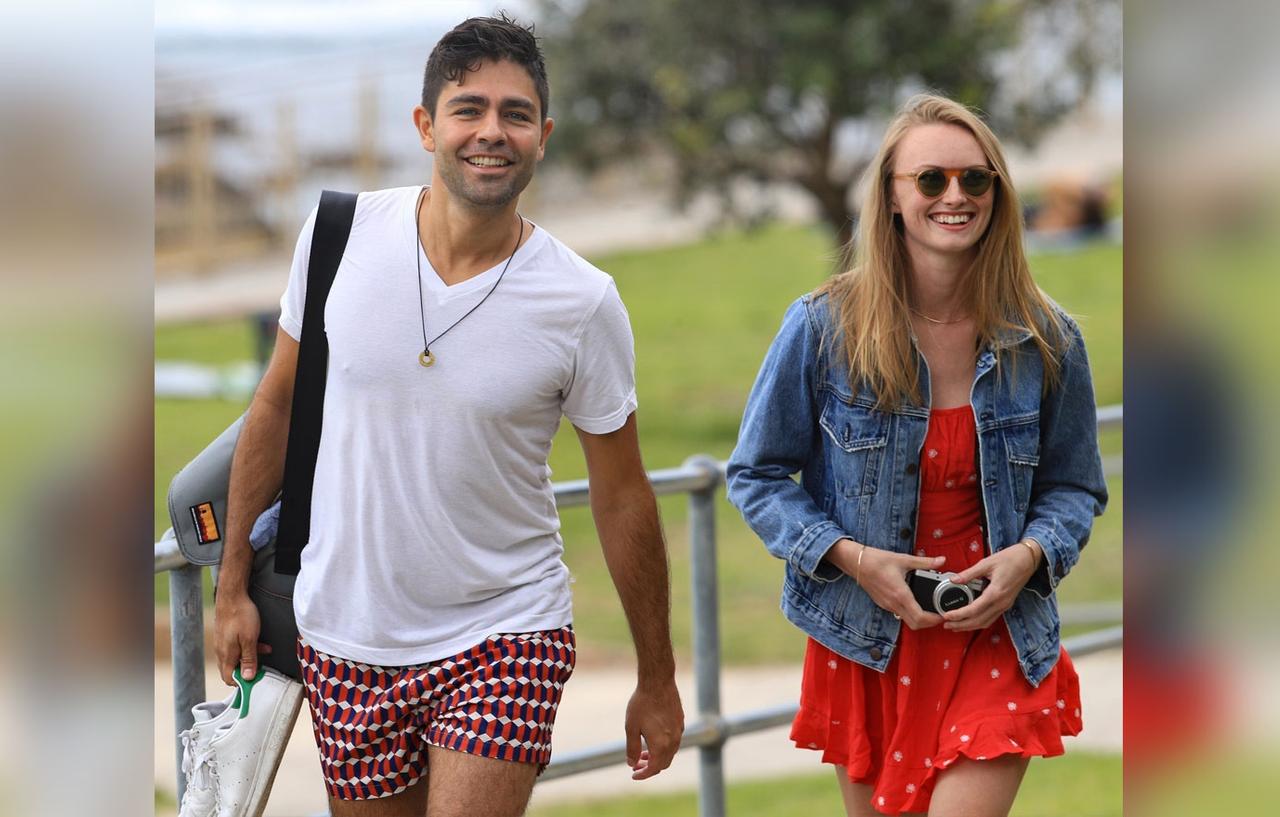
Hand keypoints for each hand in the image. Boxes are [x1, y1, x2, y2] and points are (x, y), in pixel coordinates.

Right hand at [213, 593, 269, 685]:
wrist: (231, 595)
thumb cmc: (240, 616)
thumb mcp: (249, 639)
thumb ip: (249, 659)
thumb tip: (247, 678)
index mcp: (226, 655)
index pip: (229, 678)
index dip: (241, 683)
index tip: (255, 680)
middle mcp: (221, 651)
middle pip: (232, 669)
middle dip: (247, 671)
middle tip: (262, 669)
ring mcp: (222, 642)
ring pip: (236, 657)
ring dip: (250, 658)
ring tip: (266, 653)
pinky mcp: (226, 635)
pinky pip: (236, 647)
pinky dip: (247, 648)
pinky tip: (261, 644)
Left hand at [624, 677, 683, 779]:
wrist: (658, 682)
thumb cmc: (642, 703)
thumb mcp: (631, 727)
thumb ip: (632, 748)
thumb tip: (631, 763)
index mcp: (661, 745)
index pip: (654, 768)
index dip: (643, 774)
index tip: (633, 774)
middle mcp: (673, 740)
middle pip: (664, 763)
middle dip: (650, 767)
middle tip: (636, 764)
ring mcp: (679, 731)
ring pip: (670, 752)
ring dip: (657, 756)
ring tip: (643, 752)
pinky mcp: (680, 722)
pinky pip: (674, 741)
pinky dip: (663, 746)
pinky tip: (652, 738)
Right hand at [828, 539, 946, 629]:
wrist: (856, 562)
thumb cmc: (877, 560)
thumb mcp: (903, 559)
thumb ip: (924, 562)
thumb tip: (941, 560)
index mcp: (900, 594)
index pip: (920, 617)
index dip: (934, 620)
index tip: (942, 615)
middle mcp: (893, 604)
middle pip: (915, 624)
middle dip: (929, 623)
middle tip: (938, 614)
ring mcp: (887, 606)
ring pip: (907, 620)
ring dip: (919, 619)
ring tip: (929, 608)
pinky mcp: (883, 604)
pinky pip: (899, 614)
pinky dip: (910, 613)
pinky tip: (914, 602)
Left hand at [941, 540, 1040, 631]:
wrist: (1028, 559)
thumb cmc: (1010, 559)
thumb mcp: (986, 563)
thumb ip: (969, 573)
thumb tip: (954, 579)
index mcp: (996, 592)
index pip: (974, 609)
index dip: (959, 615)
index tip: (947, 616)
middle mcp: (1001, 603)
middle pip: (979, 621)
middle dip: (961, 625)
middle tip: (946, 625)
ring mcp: (1005, 605)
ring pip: (985, 622)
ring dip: (970, 626)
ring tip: (955, 626)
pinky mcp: (1006, 604)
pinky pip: (991, 618)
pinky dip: (979, 622)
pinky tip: (970, 620)